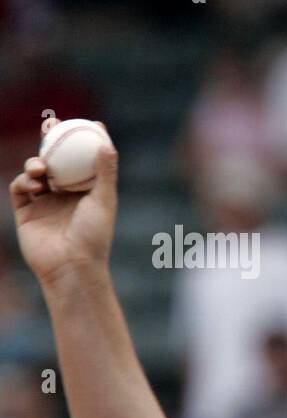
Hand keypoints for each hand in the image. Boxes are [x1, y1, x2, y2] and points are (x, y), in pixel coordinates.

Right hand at [8, 115, 117, 288]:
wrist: (71, 266)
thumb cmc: (94, 236)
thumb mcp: (104, 201)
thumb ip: (104, 172)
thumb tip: (106, 143)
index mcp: (87, 191)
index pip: (84, 160)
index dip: (83, 140)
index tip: (87, 122)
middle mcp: (65, 194)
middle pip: (57, 160)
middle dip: (52, 139)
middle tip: (51, 123)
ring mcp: (45, 202)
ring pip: (35, 171)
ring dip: (36, 162)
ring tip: (41, 167)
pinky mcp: (26, 211)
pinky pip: (20, 188)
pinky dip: (24, 181)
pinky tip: (34, 185)